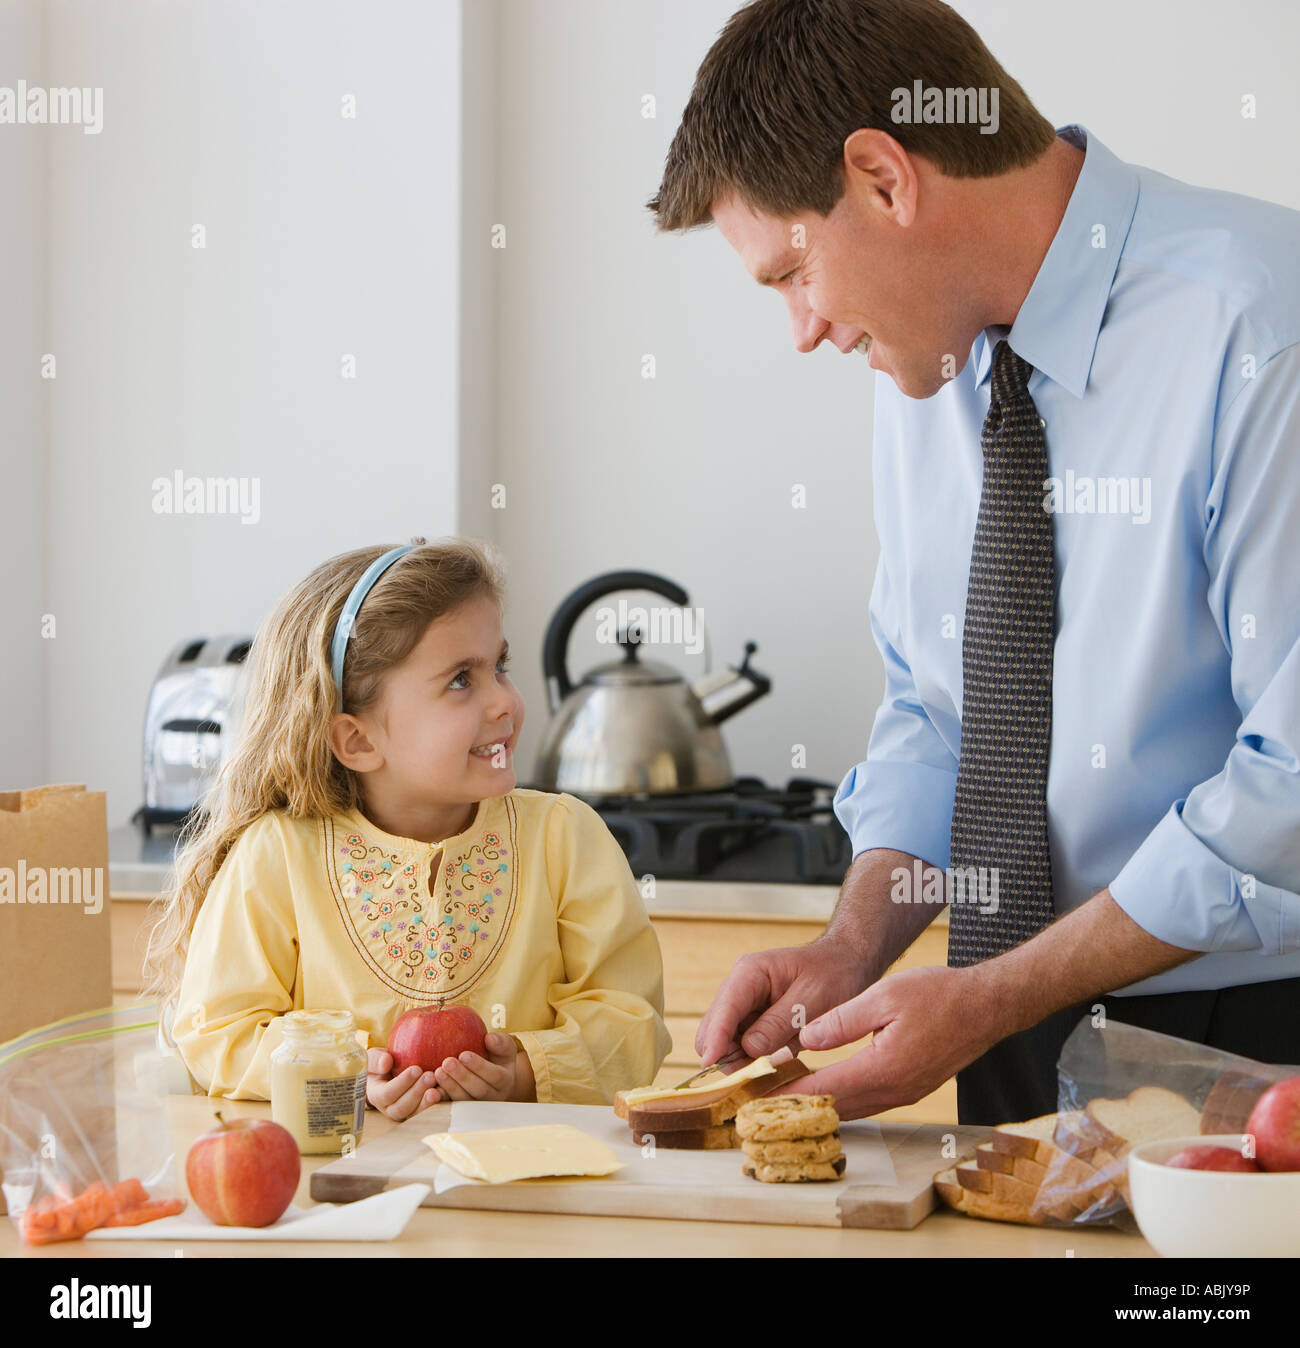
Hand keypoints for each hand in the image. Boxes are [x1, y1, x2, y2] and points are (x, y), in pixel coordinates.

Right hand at [366, 1047, 443, 1121]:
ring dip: (427, 1102)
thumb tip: (385, 1063)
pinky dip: (437, 1105)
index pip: (387, 1094)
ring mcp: (405, 1112)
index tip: (416, 1069)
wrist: (389, 1073)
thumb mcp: (373, 1058)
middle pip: (402, 1107)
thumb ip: (376, 1060)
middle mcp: (390, 1108)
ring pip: (415, 1113)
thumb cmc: (381, 1064)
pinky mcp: (418, 1112)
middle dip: (417, 1092)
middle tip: (431, 1076)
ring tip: (439, 1089)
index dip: (402, 1083)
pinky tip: (446, 1093)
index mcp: (376, 1095)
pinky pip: (427, 1113)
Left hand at [433, 1032, 534, 1102]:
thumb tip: (489, 1038)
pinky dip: (441, 1100)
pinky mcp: (462, 1112)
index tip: (464, 1054)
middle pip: (479, 1090)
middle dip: (462, 1077)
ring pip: (464, 1101)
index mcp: (505, 1081)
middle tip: (447, 1062)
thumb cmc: (496, 1057)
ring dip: (450, 1087)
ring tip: (437, 1072)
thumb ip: (501, 1043)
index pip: (495, 1076)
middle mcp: (493, 1098)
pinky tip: (430, 1089)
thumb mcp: (504, 1048)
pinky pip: (451, 1108)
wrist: (490, 1077)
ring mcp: (477, 1107)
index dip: (480, 1067)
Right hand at [694, 939, 872, 1066]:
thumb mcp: (814, 997)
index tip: (709, 1068)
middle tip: (754, 1077)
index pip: (724, 1010)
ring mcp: (744, 1006)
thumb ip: (780, 1022)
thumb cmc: (834, 973)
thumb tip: (749, 1049)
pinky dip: (753, 1061)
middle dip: (727, 1055)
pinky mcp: (752, 1022)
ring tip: (774, 1067)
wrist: (847, 964)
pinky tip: (777, 1063)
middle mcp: (739, 988)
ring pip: (725, 1043)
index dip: (715, 1040)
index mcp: (750, 973)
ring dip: (742, 1061)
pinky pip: (742, 1048)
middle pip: (713, 1029)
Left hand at [773, 965, 1004, 1119]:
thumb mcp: (884, 995)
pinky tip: (824, 1088)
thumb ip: (842, 1021)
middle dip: (795, 1106)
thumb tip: (806, 1039)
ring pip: (851, 1108)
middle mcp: (893, 1090)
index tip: (755, 1099)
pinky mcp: (911, 1088)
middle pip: (834, 1107)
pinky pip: (867, 1102)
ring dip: (817, 1105)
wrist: (986, 1007)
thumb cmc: (939, 994)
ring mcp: (904, 1093)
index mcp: (882, 1068)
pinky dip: (840, 1098)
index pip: (822, 1089)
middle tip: (759, 1103)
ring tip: (783, 1098)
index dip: (785, 1094)